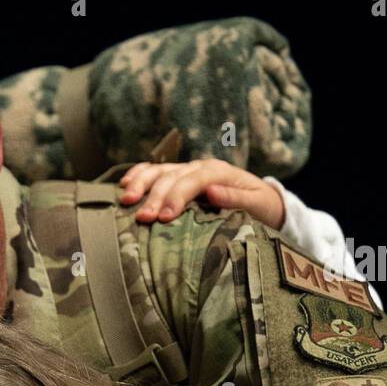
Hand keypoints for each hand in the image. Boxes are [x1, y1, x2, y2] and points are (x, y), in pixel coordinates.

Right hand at [119, 158, 284, 228]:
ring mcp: (187, 170)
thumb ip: (236, 198)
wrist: (262, 200)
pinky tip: (124, 184)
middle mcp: (200, 168)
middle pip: (172, 176)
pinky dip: (138, 175)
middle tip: (142, 217)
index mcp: (219, 172)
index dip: (177, 197)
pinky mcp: (178, 177)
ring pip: (159, 171)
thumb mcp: (257, 204)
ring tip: (126, 200)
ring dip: (140, 184)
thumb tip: (212, 192)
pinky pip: (155, 172)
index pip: (194, 180)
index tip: (164, 217)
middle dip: (155, 196)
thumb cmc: (260, 206)